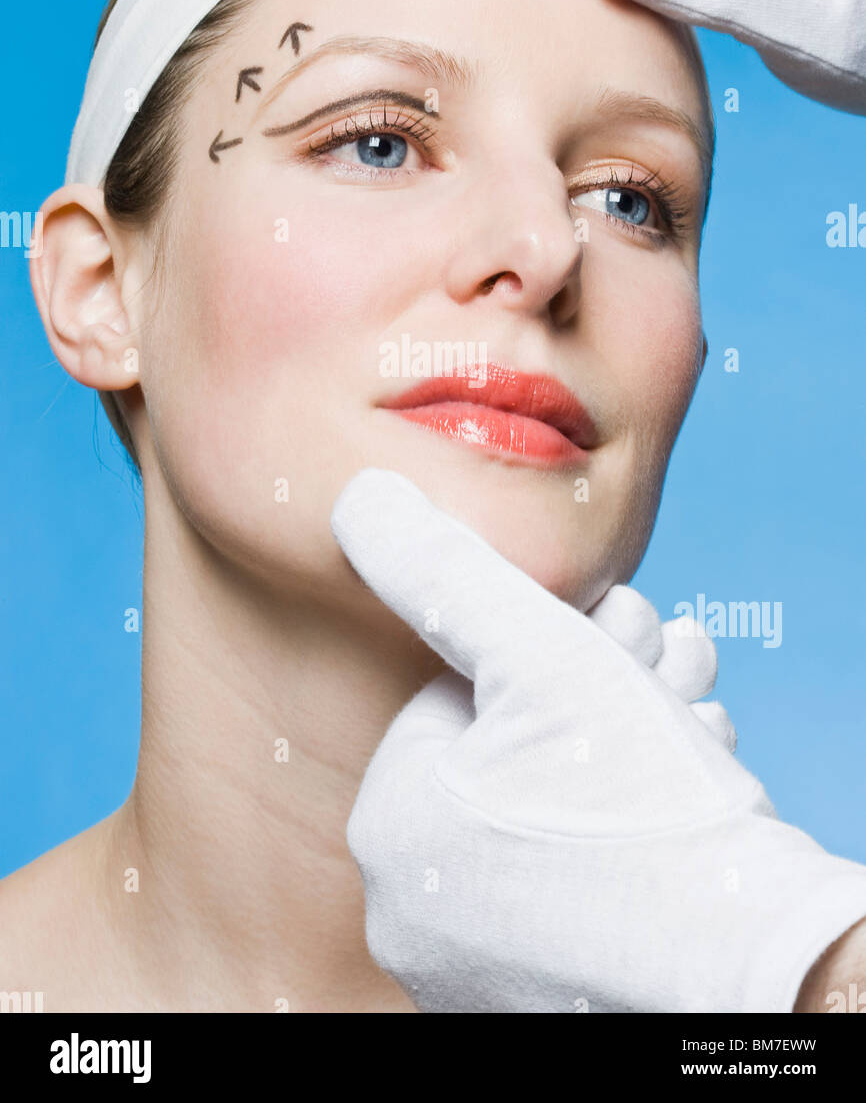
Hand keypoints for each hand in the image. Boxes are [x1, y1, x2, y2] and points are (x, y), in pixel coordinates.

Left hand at [332, 467, 865, 1012]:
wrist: (753, 959)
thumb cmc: (644, 801)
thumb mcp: (537, 652)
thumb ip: (442, 573)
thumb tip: (361, 502)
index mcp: (390, 827)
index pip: (461, 693)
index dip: (547, 648)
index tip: (615, 636)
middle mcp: (411, 912)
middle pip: (508, 753)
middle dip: (592, 690)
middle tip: (661, 661)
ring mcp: (470, 967)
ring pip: (545, 812)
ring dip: (620, 747)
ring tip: (688, 721)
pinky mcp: (533, 1000)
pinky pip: (565, 884)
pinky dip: (616, 833)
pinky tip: (679, 792)